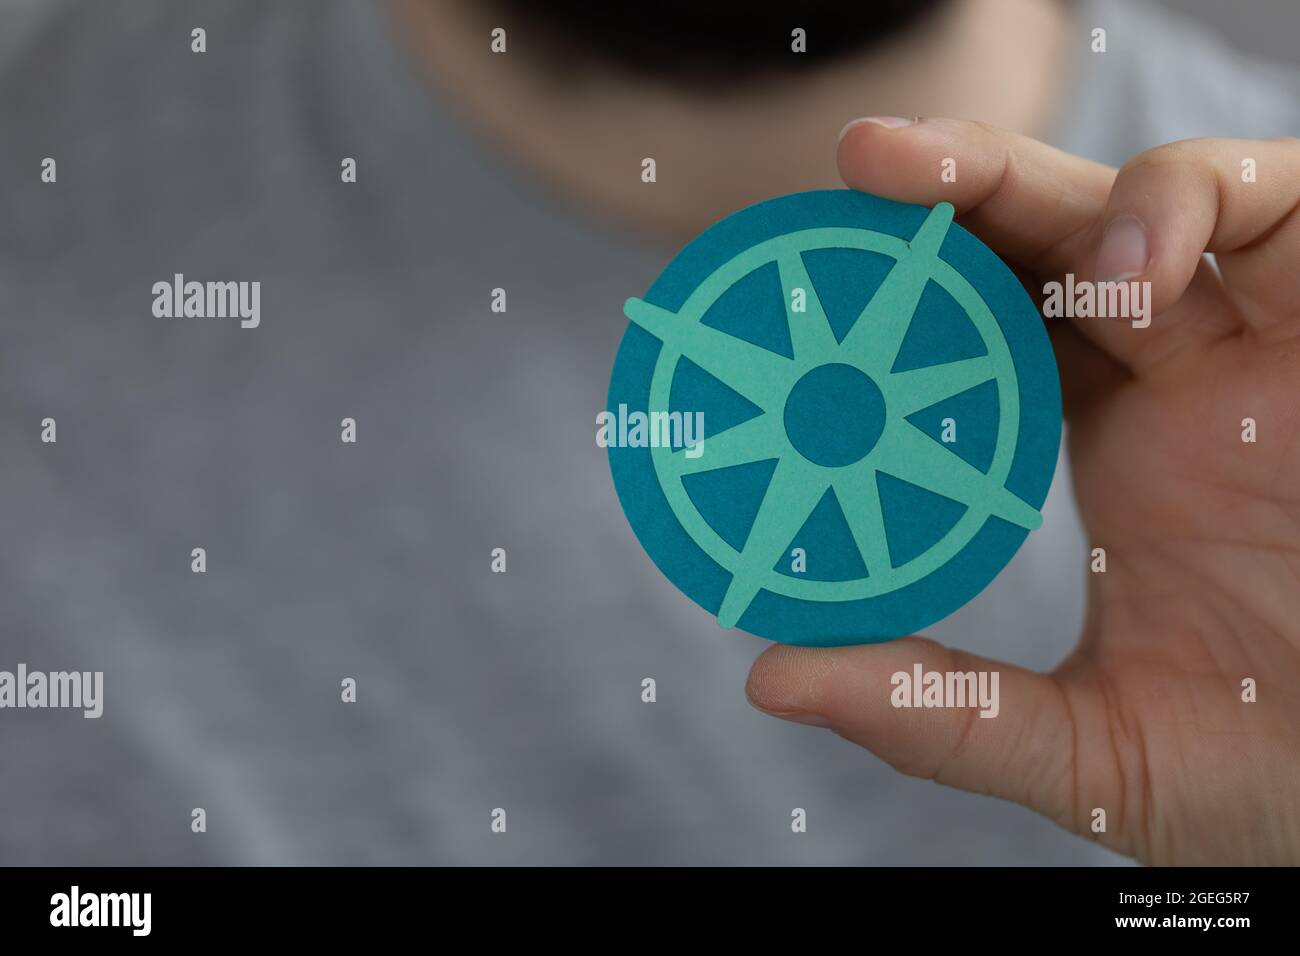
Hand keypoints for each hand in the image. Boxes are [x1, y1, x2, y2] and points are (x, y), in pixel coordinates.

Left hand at [746, 118, 1299, 864]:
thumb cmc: (1270, 774)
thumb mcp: (1091, 751)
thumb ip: (942, 716)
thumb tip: (773, 678)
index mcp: (1110, 452)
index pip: (990, 338)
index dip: (903, 299)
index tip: (803, 288)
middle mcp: (1180, 380)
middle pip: (1049, 245)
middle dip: (954, 188)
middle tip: (857, 159)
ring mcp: (1262, 347)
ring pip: (1151, 199)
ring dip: (1052, 184)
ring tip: (955, 207)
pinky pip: (1282, 208)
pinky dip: (1194, 204)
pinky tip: (1130, 273)